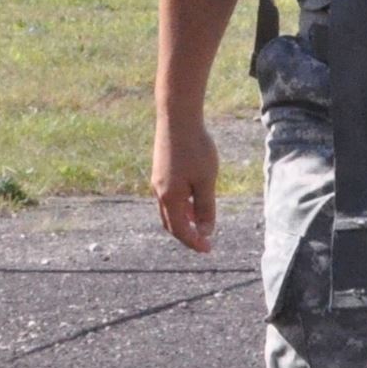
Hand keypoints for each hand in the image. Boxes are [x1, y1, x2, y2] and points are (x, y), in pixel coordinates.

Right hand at [153, 113, 220, 254]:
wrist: (177, 117)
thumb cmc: (195, 149)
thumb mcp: (206, 181)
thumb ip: (205, 208)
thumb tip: (205, 232)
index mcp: (171, 198)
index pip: (180, 231)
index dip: (194, 242)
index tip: (208, 249)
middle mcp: (160, 192)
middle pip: (171, 223)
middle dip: (186, 235)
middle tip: (203, 241)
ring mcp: (157, 180)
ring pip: (169, 209)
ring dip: (184, 219)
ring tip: (202, 220)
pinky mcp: (160, 169)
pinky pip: (168, 196)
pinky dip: (181, 205)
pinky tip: (194, 197)